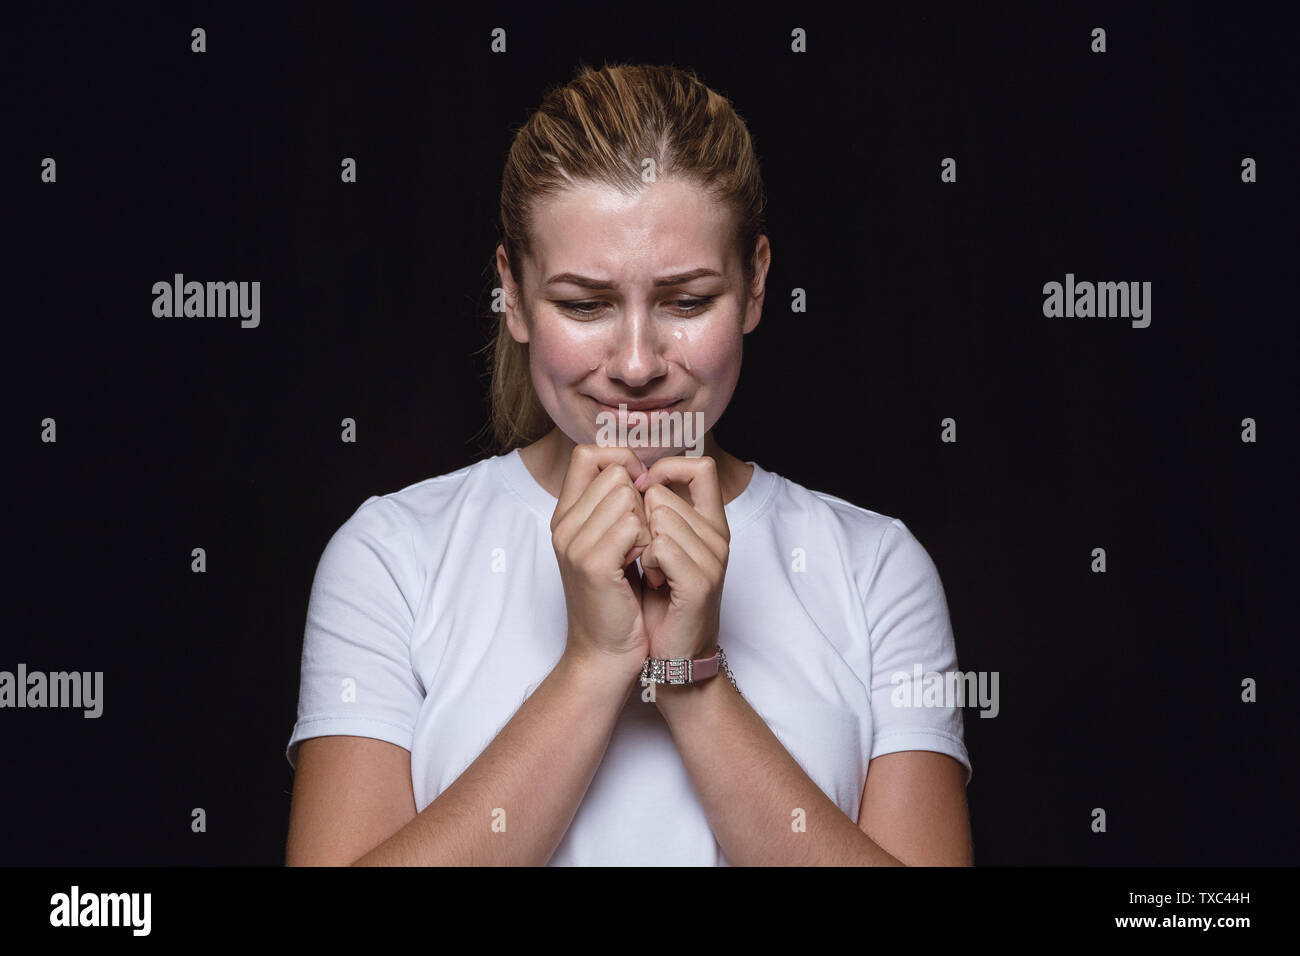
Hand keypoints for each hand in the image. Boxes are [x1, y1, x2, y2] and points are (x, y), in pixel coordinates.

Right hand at [551, 444, 652, 669]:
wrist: (606, 653)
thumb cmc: (616, 600)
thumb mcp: (608, 545)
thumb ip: (612, 507)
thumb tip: (636, 469)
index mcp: (565, 516)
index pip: (587, 455)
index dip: (621, 462)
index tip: (641, 490)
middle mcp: (563, 525)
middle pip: (615, 474)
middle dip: (641, 501)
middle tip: (642, 541)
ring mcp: (574, 543)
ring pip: (628, 497)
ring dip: (648, 525)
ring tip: (642, 557)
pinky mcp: (593, 563)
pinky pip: (635, 525)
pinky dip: (650, 544)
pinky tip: (645, 569)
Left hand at [633, 455, 730, 661]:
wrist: (669, 655)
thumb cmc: (657, 602)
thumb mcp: (659, 548)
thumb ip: (657, 512)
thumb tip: (635, 476)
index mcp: (711, 523)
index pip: (701, 467)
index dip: (665, 469)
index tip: (642, 493)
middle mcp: (719, 536)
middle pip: (664, 494)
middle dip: (638, 520)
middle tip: (644, 556)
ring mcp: (713, 558)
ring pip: (659, 518)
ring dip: (640, 545)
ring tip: (649, 572)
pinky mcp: (701, 582)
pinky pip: (660, 547)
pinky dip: (645, 563)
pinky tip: (650, 582)